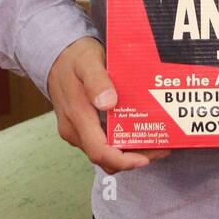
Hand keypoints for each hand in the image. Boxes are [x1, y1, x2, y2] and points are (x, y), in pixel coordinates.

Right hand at [46, 36, 171, 172]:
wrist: (56, 57)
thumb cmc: (75, 58)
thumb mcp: (87, 63)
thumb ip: (97, 81)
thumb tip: (108, 103)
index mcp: (77, 116)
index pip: (99, 150)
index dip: (123, 160)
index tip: (145, 158)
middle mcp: (74, 130)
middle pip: (105, 157)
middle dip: (134, 158)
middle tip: (162, 147)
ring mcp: (77, 131)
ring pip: (104, 153)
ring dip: (129, 153)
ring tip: (156, 142)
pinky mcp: (81, 128)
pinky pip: (101, 143)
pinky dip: (121, 144)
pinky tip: (139, 133)